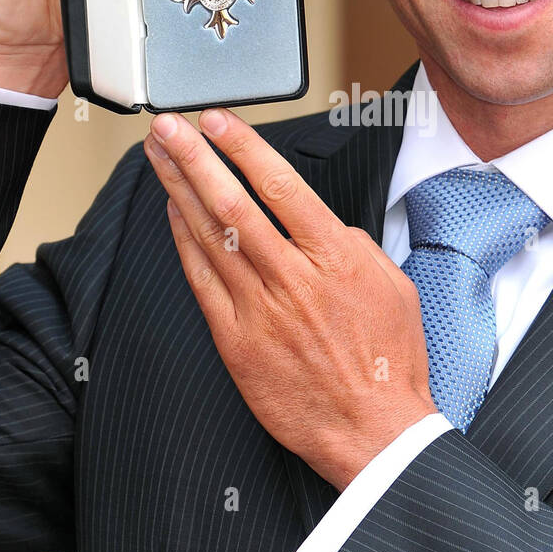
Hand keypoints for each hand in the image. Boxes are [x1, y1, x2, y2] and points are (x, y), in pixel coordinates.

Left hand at [143, 107, 436, 490]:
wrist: (372, 431)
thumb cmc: (388, 364)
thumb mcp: (393, 286)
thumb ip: (355, 245)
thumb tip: (323, 224)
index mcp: (336, 258)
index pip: (280, 185)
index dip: (242, 146)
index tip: (217, 121)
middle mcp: (293, 278)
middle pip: (232, 202)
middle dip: (194, 157)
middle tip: (167, 127)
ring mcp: (260, 310)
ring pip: (209, 236)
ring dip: (179, 190)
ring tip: (159, 158)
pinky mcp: (236, 341)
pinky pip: (202, 281)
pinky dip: (184, 243)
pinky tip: (173, 215)